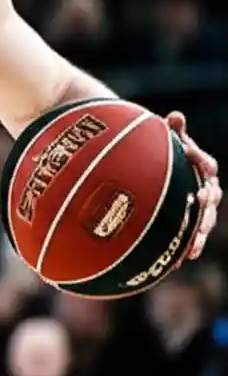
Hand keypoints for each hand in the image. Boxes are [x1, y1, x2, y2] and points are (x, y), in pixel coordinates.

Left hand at [167, 111, 220, 260]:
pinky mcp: (192, 221)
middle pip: (210, 198)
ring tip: (191, 247)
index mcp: (203, 168)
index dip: (201, 164)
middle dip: (206, 203)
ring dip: (199, 234)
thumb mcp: (170, 141)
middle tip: (200, 202)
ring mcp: (201, 207)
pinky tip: (181, 259)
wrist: (164, 170)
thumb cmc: (168, 154)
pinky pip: (192, 235)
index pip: (207, 166)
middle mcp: (207, 189)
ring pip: (204, 222)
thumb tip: (176, 116)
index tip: (194, 166)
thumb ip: (174, 132)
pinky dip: (188, 246)